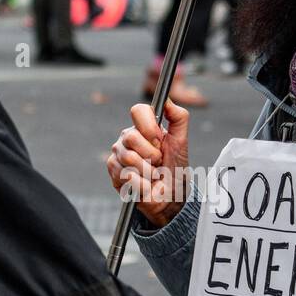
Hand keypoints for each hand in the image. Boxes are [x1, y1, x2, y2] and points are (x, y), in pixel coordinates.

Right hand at [107, 100, 190, 228]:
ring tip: (153, 174)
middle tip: (158, 162)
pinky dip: (142, 184)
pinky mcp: (114, 172)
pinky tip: (145, 184)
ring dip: (148, 171)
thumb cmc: (175, 168)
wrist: (170, 196)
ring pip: (129, 158)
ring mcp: (118, 155)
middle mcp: (127, 138)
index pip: (138, 110)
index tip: (160, 141)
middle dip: (152, 154)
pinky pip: (126, 175)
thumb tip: (167, 99)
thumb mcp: (181, 141)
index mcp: (142, 127)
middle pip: (131, 136)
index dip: (150, 127)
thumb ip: (178, 118)